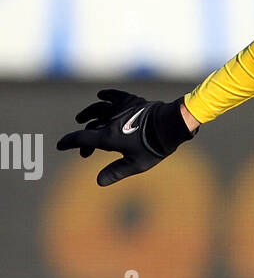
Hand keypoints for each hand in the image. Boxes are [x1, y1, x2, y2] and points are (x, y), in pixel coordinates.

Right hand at [57, 89, 197, 186]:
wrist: (170, 125)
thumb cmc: (154, 147)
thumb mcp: (136, 164)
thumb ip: (116, 172)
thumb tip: (99, 181)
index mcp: (108, 137)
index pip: (82, 139)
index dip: (69, 143)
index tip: (60, 145)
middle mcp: (110, 121)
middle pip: (91, 127)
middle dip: (84, 138)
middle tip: (85, 152)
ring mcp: (120, 109)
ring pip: (98, 109)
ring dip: (88, 114)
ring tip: (81, 118)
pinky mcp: (131, 101)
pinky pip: (114, 96)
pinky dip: (107, 95)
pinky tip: (101, 95)